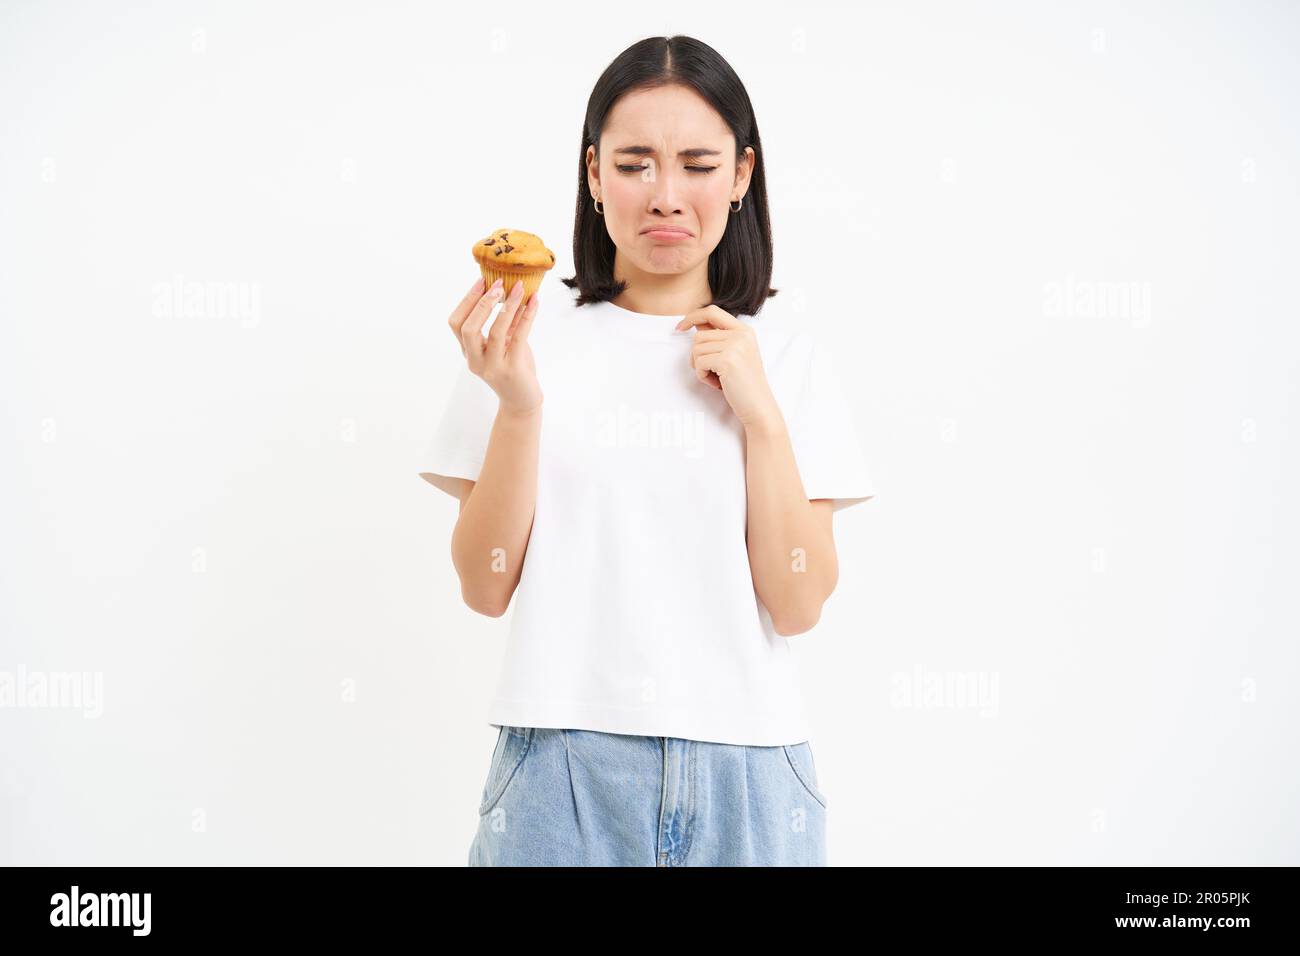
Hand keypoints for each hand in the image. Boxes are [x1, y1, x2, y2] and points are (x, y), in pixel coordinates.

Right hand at [448, 276, 541, 413]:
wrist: (522, 402)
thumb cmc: (513, 370)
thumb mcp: (505, 344)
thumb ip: (506, 322)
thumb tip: (512, 289)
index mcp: (468, 352)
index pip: (456, 323)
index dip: (467, 300)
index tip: (482, 281)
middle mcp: (476, 361)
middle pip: (467, 328)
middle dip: (482, 303)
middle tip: (498, 284)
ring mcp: (492, 367)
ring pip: (495, 332)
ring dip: (508, 306)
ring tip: (520, 288)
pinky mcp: (512, 370)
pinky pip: (519, 337)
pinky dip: (527, 316)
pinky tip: (534, 302)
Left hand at [675, 306, 779, 428]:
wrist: (758, 406)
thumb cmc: (744, 384)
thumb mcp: (735, 354)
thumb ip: (718, 338)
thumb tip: (695, 323)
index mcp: (744, 330)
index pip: (712, 311)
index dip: (692, 316)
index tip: (680, 327)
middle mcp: (741, 334)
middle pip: (699, 335)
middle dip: (698, 356)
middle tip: (712, 372)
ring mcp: (735, 346)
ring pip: (696, 349)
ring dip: (701, 368)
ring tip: (717, 378)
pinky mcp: (726, 360)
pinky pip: (699, 363)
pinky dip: (702, 376)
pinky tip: (717, 384)